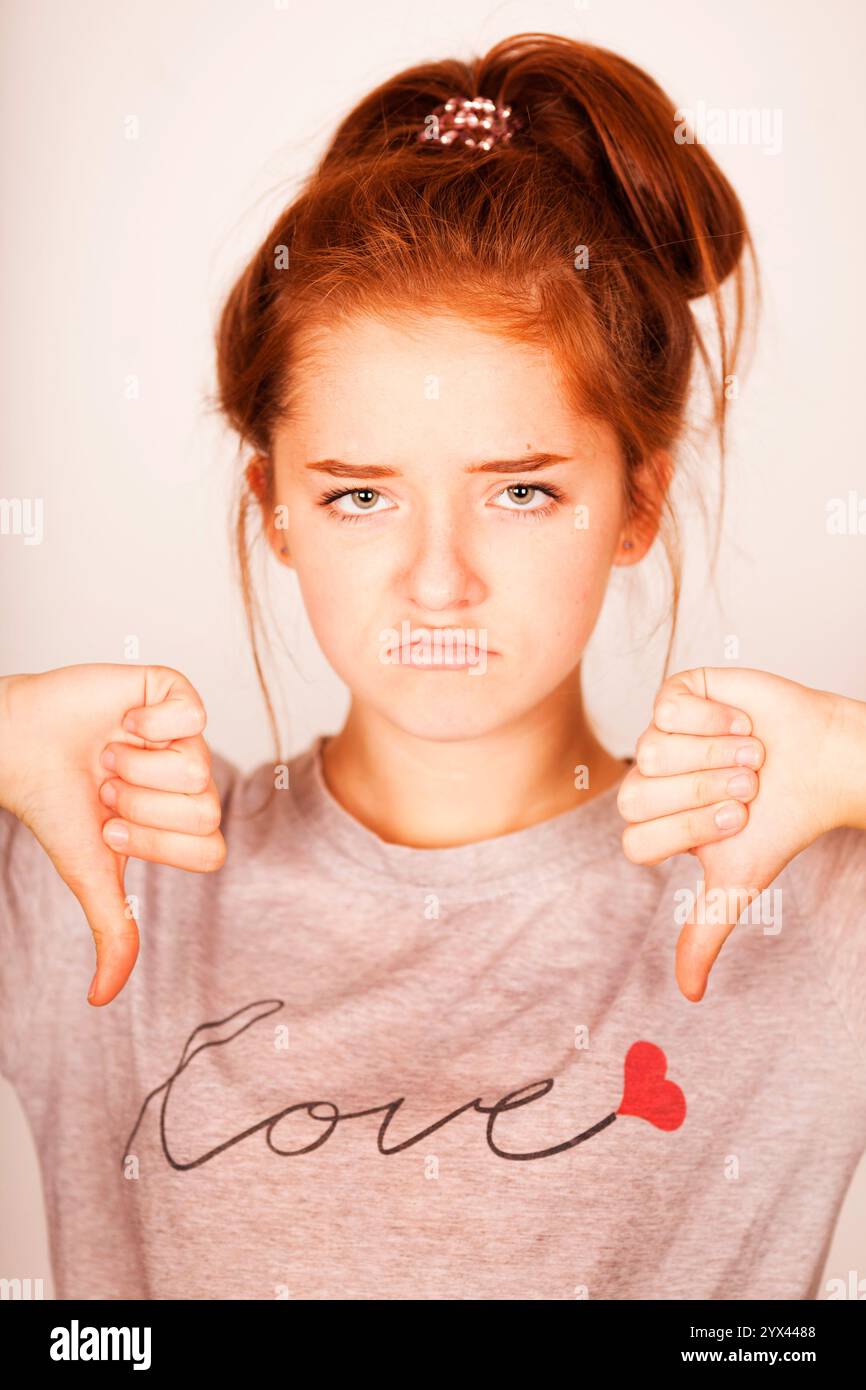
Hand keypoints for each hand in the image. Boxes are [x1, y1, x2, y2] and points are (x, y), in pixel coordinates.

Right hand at [0, 664, 225, 1007]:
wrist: (19, 745)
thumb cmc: (57, 805)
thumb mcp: (89, 874)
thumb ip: (113, 930)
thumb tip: (103, 997)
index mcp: (185, 823)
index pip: (210, 851)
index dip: (156, 844)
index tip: (112, 830)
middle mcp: (193, 780)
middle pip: (204, 811)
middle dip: (139, 805)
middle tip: (107, 790)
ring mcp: (187, 736)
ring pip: (196, 766)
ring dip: (134, 766)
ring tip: (107, 758)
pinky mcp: (173, 692)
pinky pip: (194, 714)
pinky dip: (147, 723)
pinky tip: (121, 723)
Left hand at [617, 666, 842, 1001]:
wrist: (822, 761)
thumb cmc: (779, 821)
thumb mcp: (739, 882)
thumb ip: (704, 932)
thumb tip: (688, 995)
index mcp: (651, 825)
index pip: (636, 839)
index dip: (689, 830)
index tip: (738, 821)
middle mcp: (646, 780)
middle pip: (638, 794)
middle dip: (705, 792)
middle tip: (747, 787)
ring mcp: (657, 734)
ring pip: (652, 749)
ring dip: (716, 754)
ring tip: (751, 755)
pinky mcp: (675, 694)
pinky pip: (667, 708)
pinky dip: (714, 718)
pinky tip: (741, 723)